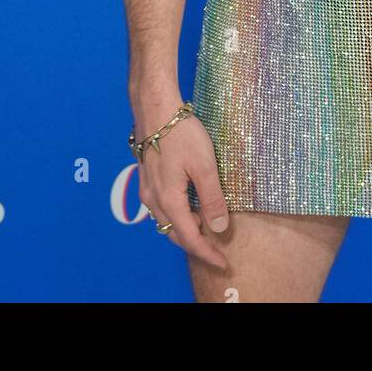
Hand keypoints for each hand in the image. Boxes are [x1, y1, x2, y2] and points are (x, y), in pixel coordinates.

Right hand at [133, 97, 229, 270]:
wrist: (155, 108)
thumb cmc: (181, 134)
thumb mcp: (205, 166)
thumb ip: (212, 198)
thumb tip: (219, 228)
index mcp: (168, 200)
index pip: (190, 238)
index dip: (207, 253)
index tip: (224, 262)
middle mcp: (153, 200)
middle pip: (175, 234)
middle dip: (196, 245)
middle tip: (217, 250)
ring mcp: (147, 190)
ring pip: (167, 221)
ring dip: (186, 229)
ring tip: (207, 228)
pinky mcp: (147, 178)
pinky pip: (163, 208)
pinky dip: (178, 215)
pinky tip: (190, 206)